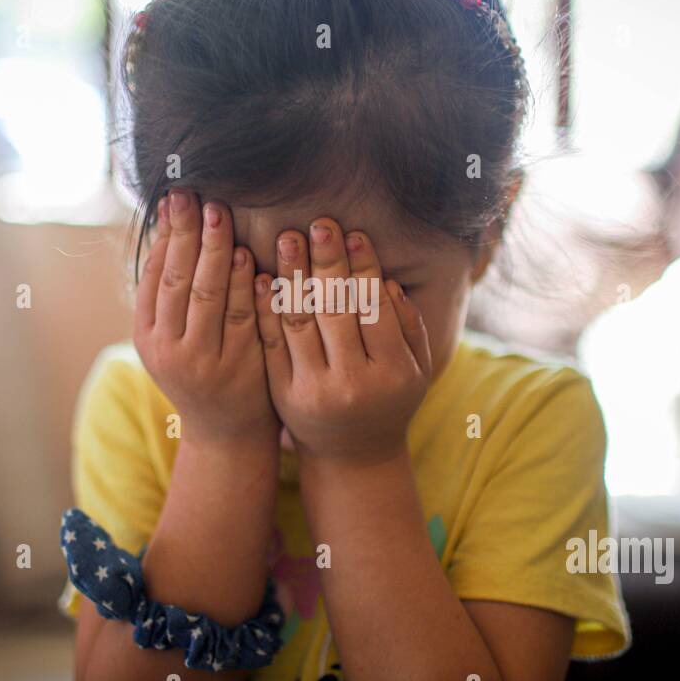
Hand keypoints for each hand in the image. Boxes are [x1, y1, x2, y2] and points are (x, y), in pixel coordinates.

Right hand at [133, 189, 278, 446]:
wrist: (226, 433)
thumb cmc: (203, 372)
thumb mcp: (174, 338)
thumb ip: (172, 295)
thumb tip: (174, 226)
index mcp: (147, 336)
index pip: (153, 275)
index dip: (166, 235)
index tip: (176, 199)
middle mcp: (167, 348)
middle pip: (176, 280)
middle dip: (187, 233)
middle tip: (197, 195)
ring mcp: (201, 360)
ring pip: (205, 296)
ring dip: (213, 251)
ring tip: (219, 214)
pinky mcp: (237, 368)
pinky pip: (239, 318)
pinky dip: (241, 285)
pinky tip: (245, 257)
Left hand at [252, 217, 432, 464]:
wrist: (352, 456)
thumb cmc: (390, 402)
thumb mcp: (416, 371)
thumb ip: (410, 326)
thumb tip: (386, 281)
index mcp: (393, 374)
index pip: (375, 309)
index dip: (364, 268)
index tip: (353, 233)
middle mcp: (352, 384)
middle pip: (335, 311)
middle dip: (326, 262)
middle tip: (317, 223)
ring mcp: (313, 391)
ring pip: (299, 322)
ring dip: (292, 276)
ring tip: (287, 239)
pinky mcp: (282, 394)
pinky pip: (272, 342)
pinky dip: (266, 307)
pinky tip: (263, 276)